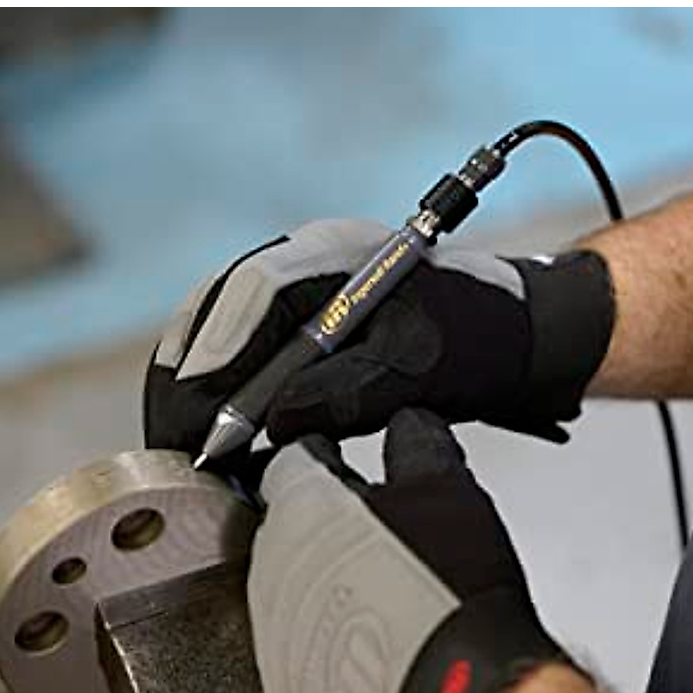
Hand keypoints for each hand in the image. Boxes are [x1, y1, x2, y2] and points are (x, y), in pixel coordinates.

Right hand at [144, 219, 613, 455]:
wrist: (518, 332)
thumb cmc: (481, 338)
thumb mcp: (422, 370)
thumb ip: (350, 392)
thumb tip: (273, 422)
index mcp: (339, 253)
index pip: (257, 289)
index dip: (220, 346)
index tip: (196, 405)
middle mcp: (307, 261)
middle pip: (222, 306)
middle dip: (191, 373)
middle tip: (174, 439)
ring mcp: (300, 288)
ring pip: (223, 326)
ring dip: (198, 381)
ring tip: (182, 440)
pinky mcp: (300, 320)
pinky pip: (245, 346)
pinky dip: (224, 385)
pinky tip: (215, 427)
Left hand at [248, 408, 563, 692]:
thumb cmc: (449, 596)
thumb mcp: (447, 487)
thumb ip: (416, 444)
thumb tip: (406, 425)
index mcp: (302, 504)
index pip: (296, 459)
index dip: (330, 458)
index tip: (348, 467)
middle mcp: (271, 565)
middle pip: (291, 528)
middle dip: (328, 529)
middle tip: (380, 540)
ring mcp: (272, 634)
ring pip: (292, 592)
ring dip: (326, 589)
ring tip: (385, 602)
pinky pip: (300, 656)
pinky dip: (328, 650)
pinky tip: (373, 652)